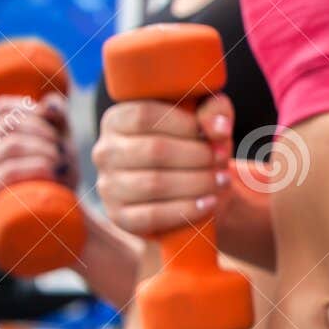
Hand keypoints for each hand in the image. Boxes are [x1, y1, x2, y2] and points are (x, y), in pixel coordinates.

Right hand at [0, 94, 76, 214]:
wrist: (58, 216)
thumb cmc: (57, 175)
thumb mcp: (59, 141)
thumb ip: (56, 117)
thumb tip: (48, 102)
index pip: (3, 108)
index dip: (34, 112)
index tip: (55, 128)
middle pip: (10, 125)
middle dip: (45, 135)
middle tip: (63, 152)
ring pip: (11, 145)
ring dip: (45, 151)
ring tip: (60, 164)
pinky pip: (8, 171)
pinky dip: (36, 168)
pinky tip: (51, 172)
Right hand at [93, 93, 233, 236]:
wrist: (192, 191)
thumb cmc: (195, 147)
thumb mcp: (207, 121)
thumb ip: (214, 112)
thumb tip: (218, 127)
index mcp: (117, 120)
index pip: (145, 116)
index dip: (185, 125)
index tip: (213, 135)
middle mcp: (106, 152)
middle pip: (154, 150)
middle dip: (198, 156)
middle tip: (222, 160)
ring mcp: (109, 186)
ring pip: (154, 184)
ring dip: (197, 182)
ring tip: (221, 181)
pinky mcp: (120, 217)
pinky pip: (152, 215)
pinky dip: (186, 210)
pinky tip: (208, 203)